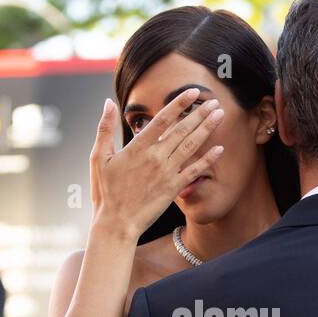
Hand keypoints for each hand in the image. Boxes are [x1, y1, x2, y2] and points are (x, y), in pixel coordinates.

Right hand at [89, 90, 225, 240]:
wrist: (116, 224)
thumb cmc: (105, 192)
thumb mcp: (98, 158)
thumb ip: (104, 128)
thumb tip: (107, 102)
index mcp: (137, 147)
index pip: (162, 119)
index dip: (179, 104)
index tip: (193, 92)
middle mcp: (155, 157)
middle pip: (182, 129)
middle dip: (199, 113)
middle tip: (214, 101)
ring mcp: (166, 173)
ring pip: (191, 146)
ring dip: (207, 129)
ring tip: (220, 115)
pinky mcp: (173, 188)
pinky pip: (194, 171)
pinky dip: (208, 159)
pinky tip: (220, 149)